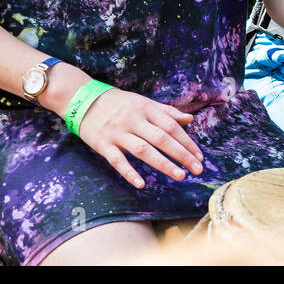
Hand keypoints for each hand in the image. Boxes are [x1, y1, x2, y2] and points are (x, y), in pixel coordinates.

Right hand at [76, 87, 204, 188]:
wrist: (82, 99)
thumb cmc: (119, 103)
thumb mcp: (144, 102)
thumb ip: (167, 112)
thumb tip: (190, 119)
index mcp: (146, 109)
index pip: (172, 127)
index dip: (187, 142)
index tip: (200, 156)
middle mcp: (134, 120)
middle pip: (162, 139)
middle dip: (182, 155)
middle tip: (198, 169)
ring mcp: (118, 132)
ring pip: (143, 150)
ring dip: (163, 164)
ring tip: (180, 175)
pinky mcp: (103, 144)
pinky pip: (117, 160)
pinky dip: (129, 172)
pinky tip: (140, 184)